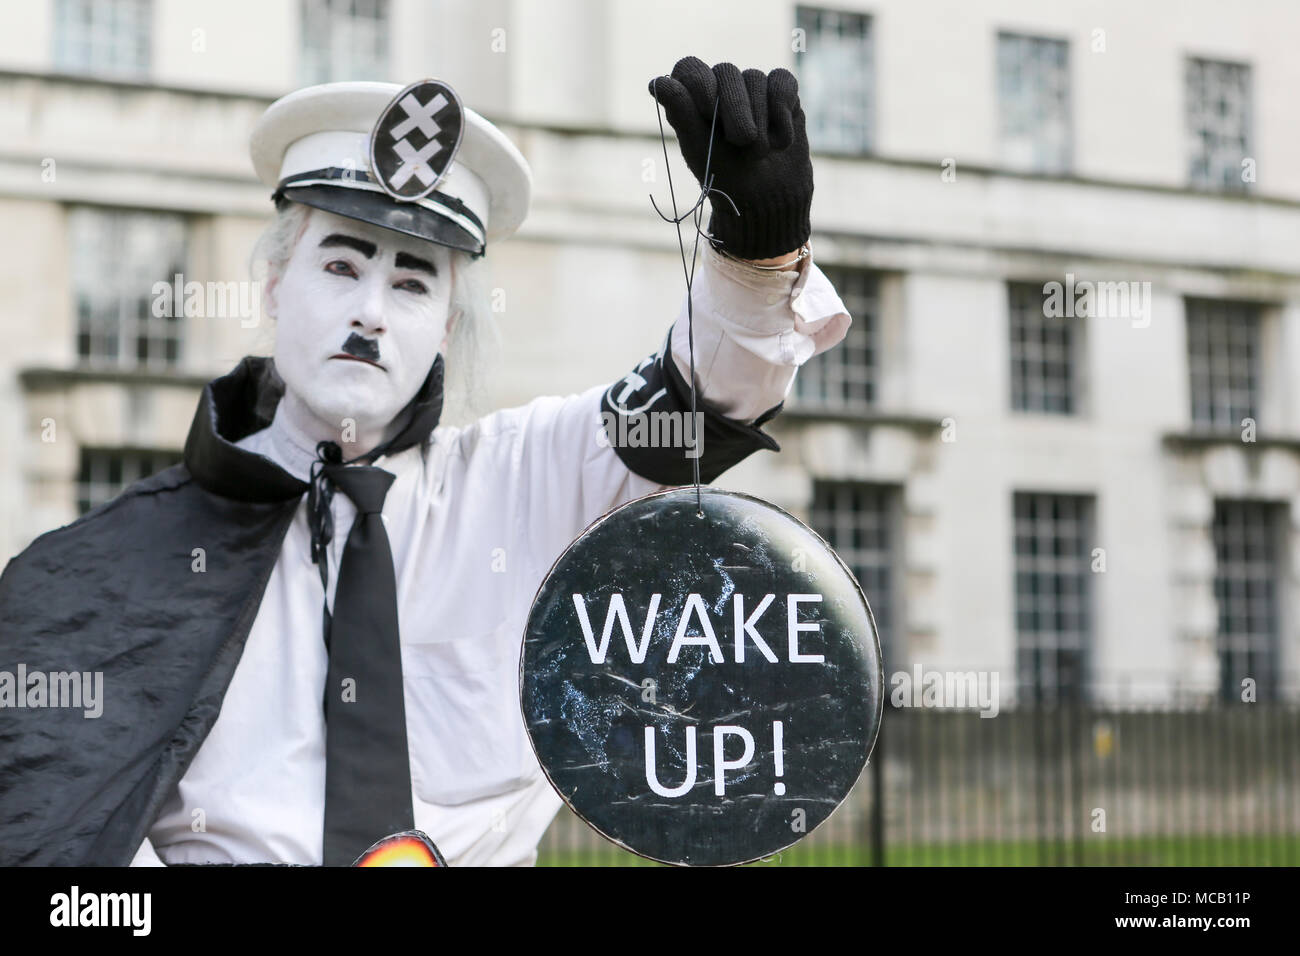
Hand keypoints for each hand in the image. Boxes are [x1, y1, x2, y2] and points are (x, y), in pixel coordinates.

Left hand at [648, 56, 812, 260]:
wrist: (767, 199)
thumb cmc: (725, 176)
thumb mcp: (699, 148)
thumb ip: (681, 112)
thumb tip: (656, 82)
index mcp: (694, 98)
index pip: (690, 67)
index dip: (698, 81)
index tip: (704, 108)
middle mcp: (722, 87)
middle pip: (727, 71)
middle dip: (735, 110)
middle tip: (741, 142)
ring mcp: (753, 88)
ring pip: (756, 78)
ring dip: (761, 122)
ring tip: (760, 152)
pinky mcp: (782, 94)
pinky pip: (782, 82)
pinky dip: (782, 113)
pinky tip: (781, 140)